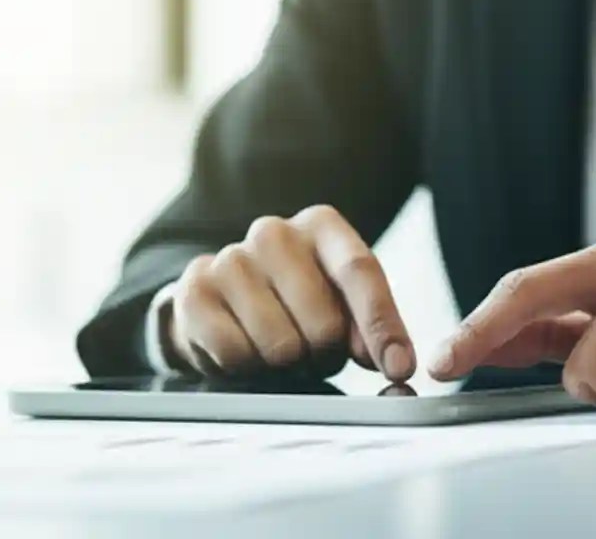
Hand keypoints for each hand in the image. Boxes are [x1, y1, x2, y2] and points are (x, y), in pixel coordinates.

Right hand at [165, 205, 414, 381]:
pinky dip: (246, 368)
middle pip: (323, 323)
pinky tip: (244, 348)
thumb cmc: (295, 300)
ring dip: (286, 365)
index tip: (399, 368)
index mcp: (321, 226)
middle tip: (313, 352)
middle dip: (325, 354)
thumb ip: (370, 324)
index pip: (360, 271)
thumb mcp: (341, 300)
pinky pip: (236, 355)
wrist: (220, 297)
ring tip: (278, 349)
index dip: (382, 326)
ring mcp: (230, 259)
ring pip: (281, 347)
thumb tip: (394, 363)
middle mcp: (274, 232)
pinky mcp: (195, 291)